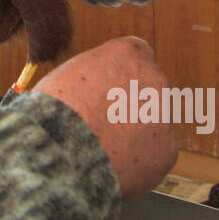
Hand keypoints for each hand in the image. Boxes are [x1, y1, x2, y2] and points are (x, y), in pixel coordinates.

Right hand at [34, 36, 176, 199]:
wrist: (60, 152)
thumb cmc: (51, 112)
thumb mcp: (66, 77)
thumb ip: (93, 77)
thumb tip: (97, 91)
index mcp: (127, 53)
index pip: (135, 54)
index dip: (118, 75)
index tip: (106, 90)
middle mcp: (154, 78)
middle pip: (147, 90)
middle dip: (129, 105)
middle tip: (99, 125)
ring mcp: (163, 116)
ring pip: (150, 125)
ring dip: (131, 135)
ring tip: (97, 150)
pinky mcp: (167, 151)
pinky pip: (152, 157)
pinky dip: (135, 164)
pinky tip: (110, 167)